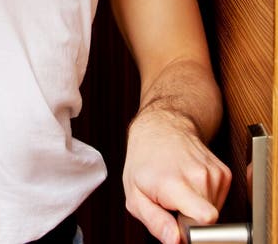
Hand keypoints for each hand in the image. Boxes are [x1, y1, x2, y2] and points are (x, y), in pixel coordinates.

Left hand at [122, 106, 231, 243]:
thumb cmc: (145, 160)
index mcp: (175, 183)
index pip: (205, 220)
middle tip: (172, 205)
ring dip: (196, 209)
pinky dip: (205, 198)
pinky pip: (219, 201)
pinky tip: (191, 184)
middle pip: (206, 223)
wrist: (162, 127)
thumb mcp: (135, 194)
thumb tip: (174, 241)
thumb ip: (155, 222)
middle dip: (189, 222)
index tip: (178, 227)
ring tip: (180, 191)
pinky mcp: (224, 173)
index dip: (191, 234)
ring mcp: (214, 173)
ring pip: (213, 213)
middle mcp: (198, 176)